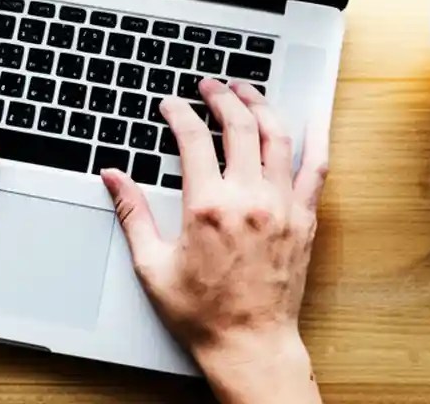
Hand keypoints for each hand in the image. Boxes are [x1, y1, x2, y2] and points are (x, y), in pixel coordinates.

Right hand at [102, 80, 328, 402]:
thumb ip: (132, 213)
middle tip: (210, 85)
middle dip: (221, 97)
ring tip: (247, 90)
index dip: (179, 113)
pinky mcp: (304, 219)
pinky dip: (316, 138)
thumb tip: (112, 177)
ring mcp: (281, 206)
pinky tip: (311, 119)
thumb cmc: (202, 313)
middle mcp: (248, 200)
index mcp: (208, 207)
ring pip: (276, 137)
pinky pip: (316, 168)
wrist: (250, 345)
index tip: (171, 105)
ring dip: (261, 105)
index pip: (193, 139)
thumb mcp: (152, 265)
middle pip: (238, 126)